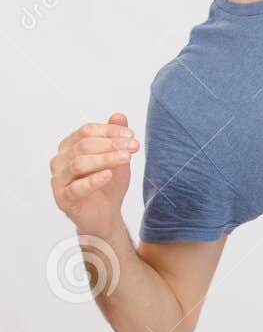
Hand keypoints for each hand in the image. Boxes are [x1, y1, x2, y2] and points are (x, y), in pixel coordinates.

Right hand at [51, 111, 139, 238]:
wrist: (105, 216)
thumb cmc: (108, 185)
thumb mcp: (116, 158)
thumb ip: (115, 138)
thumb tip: (120, 115)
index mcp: (69, 146)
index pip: (86, 131)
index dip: (109, 131)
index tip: (131, 136)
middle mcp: (60, 160)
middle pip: (84, 145)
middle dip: (111, 144)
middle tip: (134, 146)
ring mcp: (58, 179)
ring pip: (79, 163)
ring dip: (105, 159)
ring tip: (126, 158)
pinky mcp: (62, 198)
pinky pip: (76, 187)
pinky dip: (93, 180)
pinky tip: (108, 175)